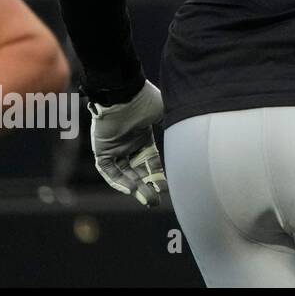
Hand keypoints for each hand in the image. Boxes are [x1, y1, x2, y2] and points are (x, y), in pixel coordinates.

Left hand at [88, 80, 166, 206]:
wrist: (124, 93)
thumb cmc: (145, 101)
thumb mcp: (165, 114)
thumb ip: (175, 124)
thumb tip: (192, 129)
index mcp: (143, 135)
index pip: (150, 160)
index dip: (157, 174)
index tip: (165, 187)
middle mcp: (128, 143)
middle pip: (138, 170)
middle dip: (147, 186)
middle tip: (155, 201)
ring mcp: (114, 146)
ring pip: (124, 172)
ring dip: (134, 187)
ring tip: (146, 200)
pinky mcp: (101, 149)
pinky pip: (108, 169)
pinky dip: (117, 180)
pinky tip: (130, 189)